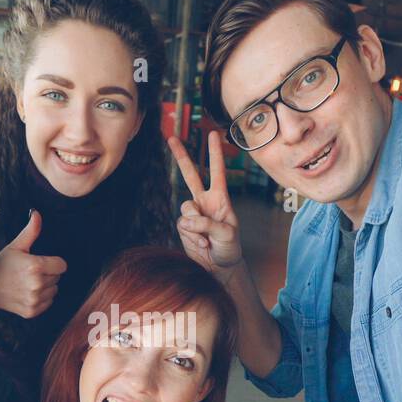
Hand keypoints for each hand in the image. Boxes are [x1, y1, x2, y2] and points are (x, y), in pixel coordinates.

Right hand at [0, 209, 66, 318]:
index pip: (62, 265)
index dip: (54, 262)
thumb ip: (31, 231)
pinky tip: (27, 292)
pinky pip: (48, 302)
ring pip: (54, 290)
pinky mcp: (32, 311)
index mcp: (35, 266)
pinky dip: (41, 298)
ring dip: (46, 286)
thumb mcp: (15, 246)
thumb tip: (37, 213)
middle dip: (48, 273)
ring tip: (28, 282)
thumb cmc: (1, 265)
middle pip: (58, 277)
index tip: (41, 261)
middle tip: (29, 272)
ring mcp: (34, 300)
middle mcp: (36, 284)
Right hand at [168, 131, 243, 280]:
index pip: (217, 171)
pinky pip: (182, 225)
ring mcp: (193, 214)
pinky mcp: (184, 227)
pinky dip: (192, 236)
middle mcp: (205, 201)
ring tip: (207, 239)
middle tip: (171, 137)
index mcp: (220, 198)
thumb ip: (208, 223)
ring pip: (185, 208)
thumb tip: (188, 220)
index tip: (212, 134)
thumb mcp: (227, 234)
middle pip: (190, 174)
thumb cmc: (230, 248)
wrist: (219, 267)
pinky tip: (201, 245)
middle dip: (181, 156)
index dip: (214, 153)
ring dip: (196, 225)